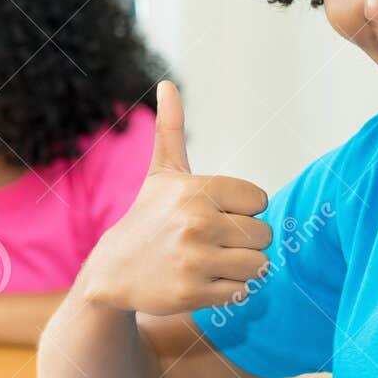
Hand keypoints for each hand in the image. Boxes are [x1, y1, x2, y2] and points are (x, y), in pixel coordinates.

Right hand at [78, 80, 270, 315]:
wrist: (113, 270)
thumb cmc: (148, 217)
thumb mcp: (161, 173)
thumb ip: (171, 129)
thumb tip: (167, 84)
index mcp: (197, 190)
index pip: (259, 200)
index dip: (243, 210)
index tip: (216, 215)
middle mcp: (196, 223)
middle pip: (264, 235)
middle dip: (245, 241)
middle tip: (214, 242)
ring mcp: (194, 260)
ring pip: (258, 265)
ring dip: (241, 267)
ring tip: (212, 261)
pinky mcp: (192, 293)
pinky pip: (242, 292)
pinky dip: (229, 290)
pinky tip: (204, 280)